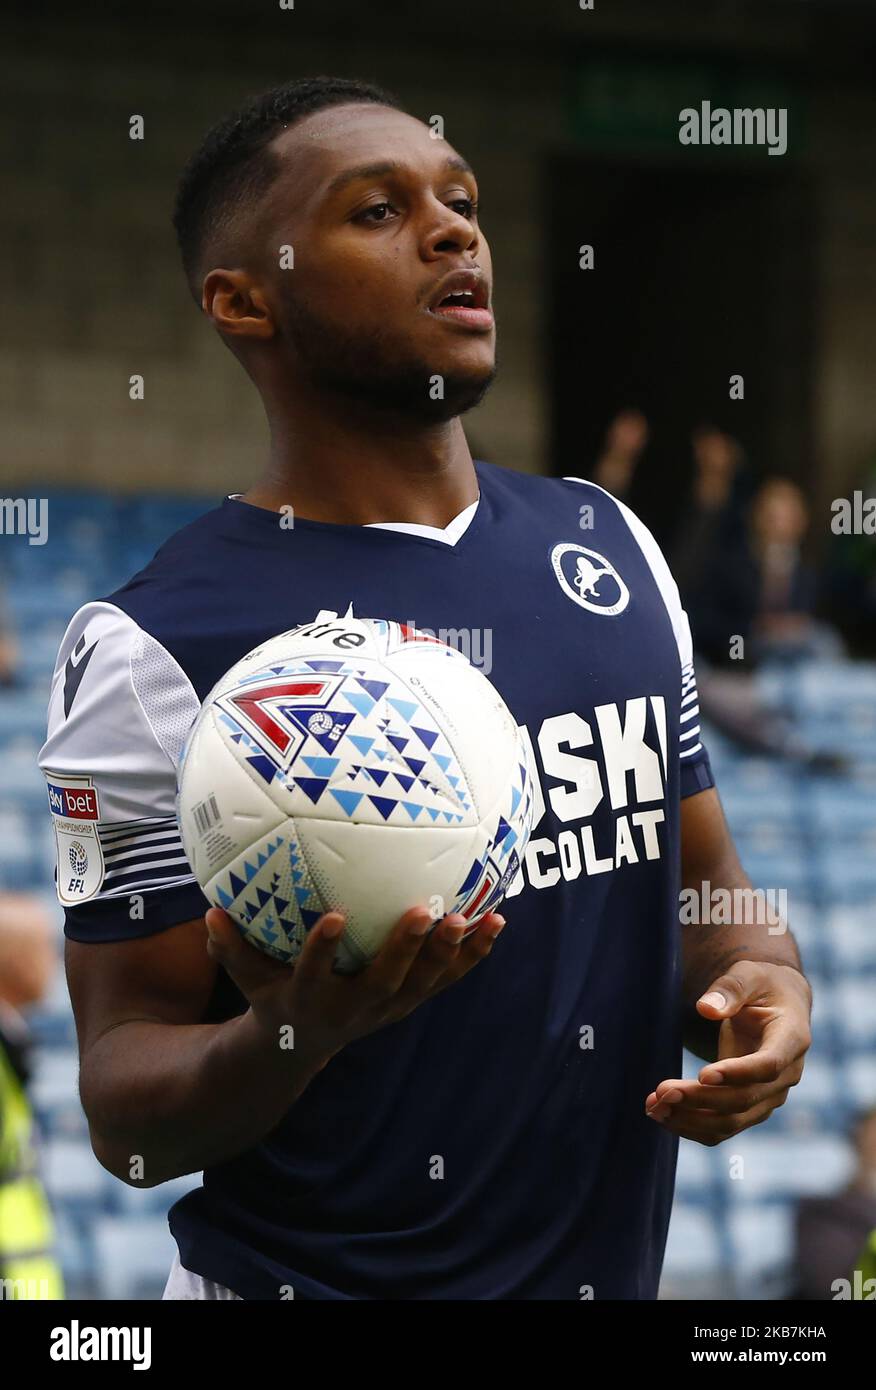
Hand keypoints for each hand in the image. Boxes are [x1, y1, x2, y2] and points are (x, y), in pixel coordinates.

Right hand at [204, 904, 506, 1063]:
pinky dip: (472, 955)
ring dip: (447, 954)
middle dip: (404, 950)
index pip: (314, 975)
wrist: (301, 1044)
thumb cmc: (270, 996)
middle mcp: (352, 1010)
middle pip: (383, 983)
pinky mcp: (409, 1002)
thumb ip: (228, 947)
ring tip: (469, 918)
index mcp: (310, 999)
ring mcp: (386, 1009)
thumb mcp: (245, 978)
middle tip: (424, 910)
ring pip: (422, 985)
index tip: (335, 918)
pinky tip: (496, 921)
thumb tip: (208, 911)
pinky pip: (446, 980)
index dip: (324, 951)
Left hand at [645, 960, 811, 1145]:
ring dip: (692, 1120)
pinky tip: (663, 1115)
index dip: (737, 1073)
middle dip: (701, 1099)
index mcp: (792, 1039)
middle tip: (662, 1092)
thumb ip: (730, 989)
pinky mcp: (751, 1106)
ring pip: (733, 1121)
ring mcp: (770, 1095)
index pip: (768, 1066)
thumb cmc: (763, 985)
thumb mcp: (750, 975)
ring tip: (654, 1108)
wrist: (778, 1005)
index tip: (702, 1074)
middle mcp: (787, 1075)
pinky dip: (693, 1126)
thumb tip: (705, 1008)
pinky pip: (724, 1126)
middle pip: (744, 1099)